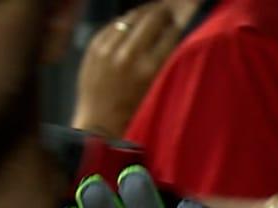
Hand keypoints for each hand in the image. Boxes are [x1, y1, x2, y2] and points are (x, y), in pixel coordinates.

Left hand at [70, 2, 178, 137]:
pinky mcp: (93, 48)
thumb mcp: (157, 87)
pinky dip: (124, 22)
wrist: (98, 126)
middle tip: (170, 11)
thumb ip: (167, 58)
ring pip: (132, 17)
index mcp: (149, 68)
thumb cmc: (133, 112)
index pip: (172, 31)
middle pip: (153, 18)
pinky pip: (113, 24)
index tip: (184, 16)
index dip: (180, 21)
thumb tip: (176, 26)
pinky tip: (131, 24)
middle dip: (164, 12)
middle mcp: (128, 55)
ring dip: (145, 13)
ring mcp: (107, 50)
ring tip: (152, 14)